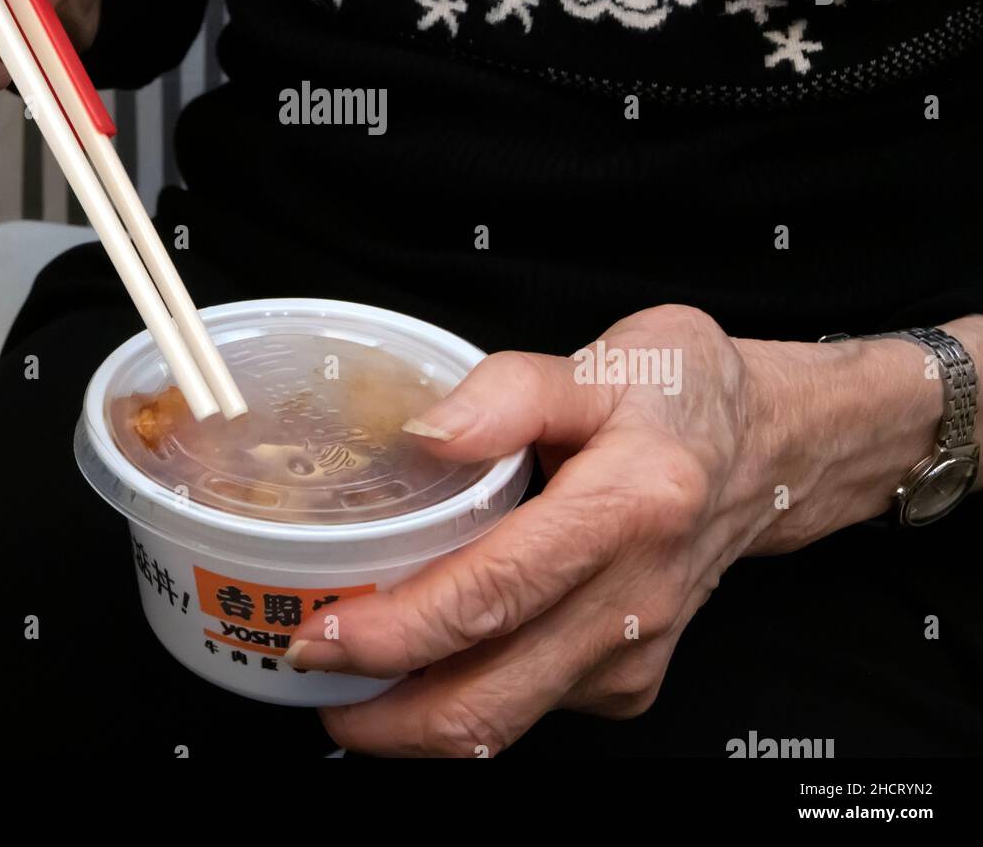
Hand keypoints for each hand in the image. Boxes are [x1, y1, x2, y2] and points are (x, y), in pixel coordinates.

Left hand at [289, 304, 952, 756]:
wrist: (771, 447)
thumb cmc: (684, 395)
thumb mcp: (601, 360)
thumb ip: (506, 394)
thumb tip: (423, 436)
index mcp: (630, 507)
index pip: (496, 593)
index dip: (400, 629)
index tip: (323, 631)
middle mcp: (638, 598)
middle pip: (494, 694)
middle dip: (386, 710)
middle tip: (305, 670)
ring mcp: (639, 649)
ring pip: (509, 717)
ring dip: (414, 715)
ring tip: (342, 674)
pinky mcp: (632, 676)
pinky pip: (533, 704)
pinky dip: (464, 696)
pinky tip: (419, 658)